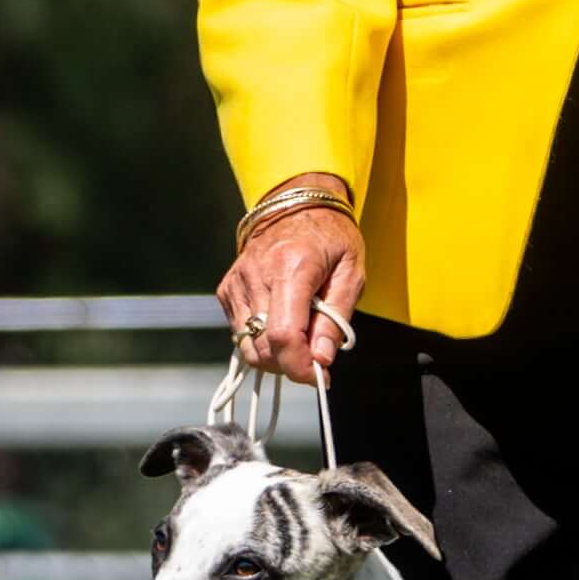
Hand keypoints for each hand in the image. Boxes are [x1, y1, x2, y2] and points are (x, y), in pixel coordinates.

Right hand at [218, 188, 364, 381]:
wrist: (296, 204)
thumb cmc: (330, 238)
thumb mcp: (351, 274)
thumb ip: (336, 319)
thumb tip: (321, 359)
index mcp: (293, 268)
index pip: (283, 335)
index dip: (298, 366)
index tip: (318, 375)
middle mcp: (257, 275)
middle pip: (262, 347)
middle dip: (289, 364)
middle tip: (314, 357)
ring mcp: (237, 282)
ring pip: (247, 345)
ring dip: (275, 355)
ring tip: (299, 338)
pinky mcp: (227, 288)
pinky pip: (239, 332)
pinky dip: (260, 339)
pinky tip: (281, 321)